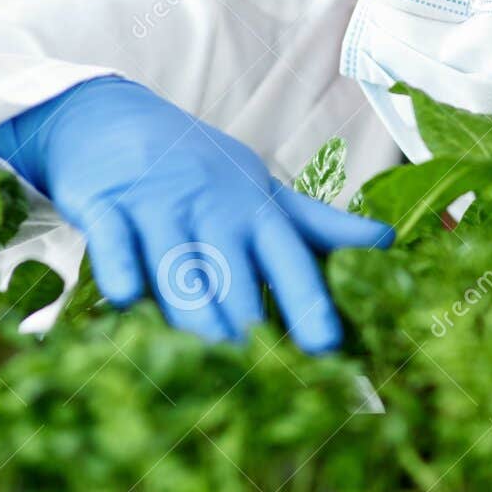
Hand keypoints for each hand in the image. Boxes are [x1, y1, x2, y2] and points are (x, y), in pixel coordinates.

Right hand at [0, 76, 391, 350]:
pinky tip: (127, 298)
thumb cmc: (198, 166)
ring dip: (194, 311)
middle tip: (261, 375)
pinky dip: (120, 269)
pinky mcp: (104, 205)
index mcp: (254, 207)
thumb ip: (318, 224)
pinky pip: (113, 241)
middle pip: (232, 276)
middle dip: (247, 326)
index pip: (290, 257)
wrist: (108, 117)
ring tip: (208, 357)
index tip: (327, 346)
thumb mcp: (260, 189)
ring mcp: (156, 204)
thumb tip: (387, 241)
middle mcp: (211, 205)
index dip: (308, 301)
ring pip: (177, 266)